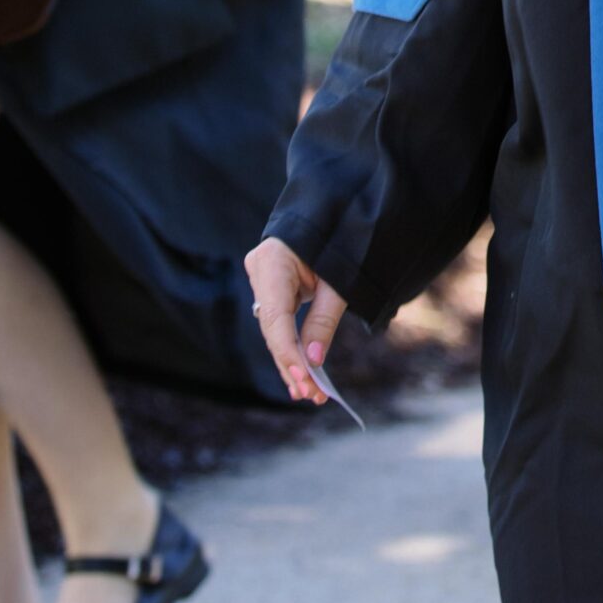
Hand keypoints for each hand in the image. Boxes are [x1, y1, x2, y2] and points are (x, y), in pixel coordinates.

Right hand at [244, 235, 347, 407]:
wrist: (338, 207)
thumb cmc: (342, 238)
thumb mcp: (338, 281)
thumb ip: (323, 319)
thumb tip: (312, 360)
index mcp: (272, 261)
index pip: (275, 317)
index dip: (287, 351)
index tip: (304, 378)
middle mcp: (260, 269)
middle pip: (272, 328)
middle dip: (292, 363)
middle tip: (311, 395)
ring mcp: (261, 276)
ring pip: (274, 328)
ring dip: (291, 359)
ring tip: (308, 392)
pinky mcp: (270, 283)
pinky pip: (278, 319)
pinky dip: (291, 343)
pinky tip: (301, 371)